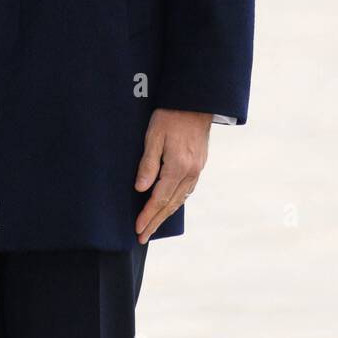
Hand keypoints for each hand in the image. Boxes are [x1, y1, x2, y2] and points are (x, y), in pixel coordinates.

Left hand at [134, 108, 210, 243]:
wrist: (196, 101)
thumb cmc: (170, 114)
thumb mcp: (154, 135)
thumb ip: (148, 163)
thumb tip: (140, 189)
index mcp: (178, 166)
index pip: (159, 198)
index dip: (148, 215)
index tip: (137, 229)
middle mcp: (190, 172)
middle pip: (171, 204)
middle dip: (155, 222)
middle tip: (142, 237)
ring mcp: (197, 169)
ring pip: (180, 199)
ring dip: (166, 215)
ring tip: (153, 226)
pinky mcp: (199, 164)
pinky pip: (187, 190)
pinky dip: (176, 201)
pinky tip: (169, 205)